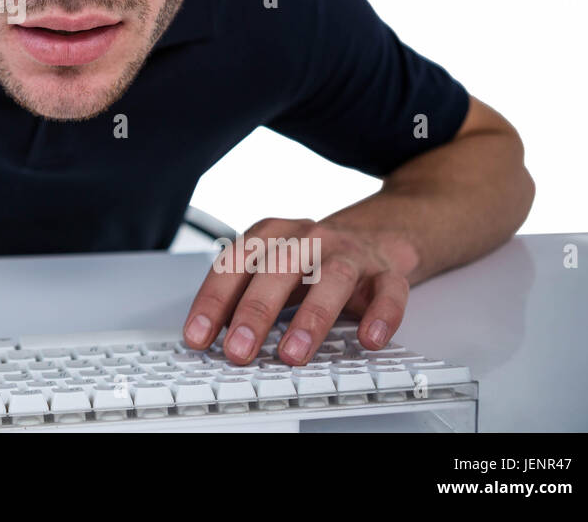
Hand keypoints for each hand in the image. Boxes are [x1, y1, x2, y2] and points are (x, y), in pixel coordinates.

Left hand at [181, 217, 414, 365]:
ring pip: (333, 278)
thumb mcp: (270, 267)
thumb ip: (241, 295)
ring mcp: (350, 253)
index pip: (235, 262)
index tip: (198, 335)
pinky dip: (382, 315)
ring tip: (293, 354)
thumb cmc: (311, 259)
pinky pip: (389, 291)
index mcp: (272, 233)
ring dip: (311, 318)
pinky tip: (369, 339)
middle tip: (238, 350)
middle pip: (280, 266)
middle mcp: (310, 238)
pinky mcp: (387, 273)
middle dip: (256, 310)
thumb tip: (207, 336)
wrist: (375, 235)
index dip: (214, 299)